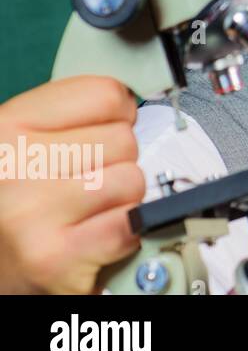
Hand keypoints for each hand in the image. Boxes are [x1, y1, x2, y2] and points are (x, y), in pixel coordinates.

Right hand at [0, 76, 143, 293]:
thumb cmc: (17, 205)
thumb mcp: (27, 146)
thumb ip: (73, 119)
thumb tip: (133, 101)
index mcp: (6, 127)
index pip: (106, 94)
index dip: (118, 117)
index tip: (102, 136)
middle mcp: (11, 165)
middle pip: (124, 139)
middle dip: (117, 164)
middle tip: (85, 188)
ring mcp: (31, 211)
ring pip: (132, 179)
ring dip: (123, 200)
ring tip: (87, 214)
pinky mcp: (54, 256)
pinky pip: (131, 222)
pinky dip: (125, 233)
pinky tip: (94, 239)